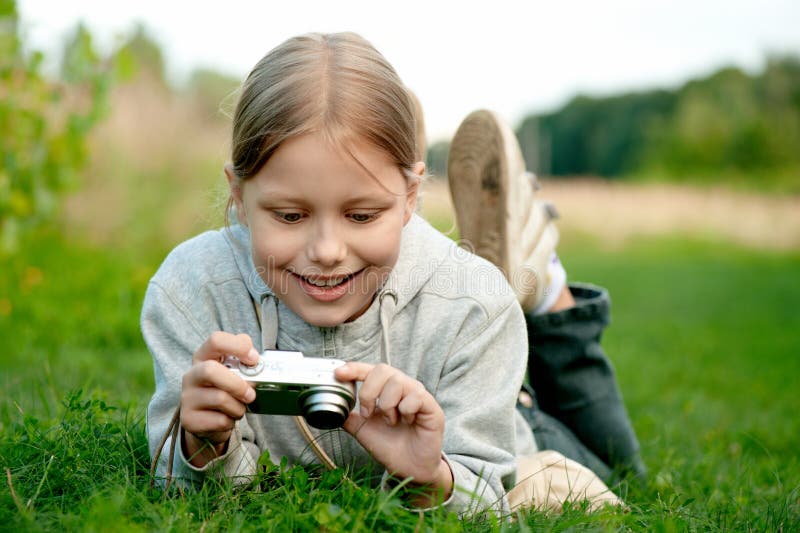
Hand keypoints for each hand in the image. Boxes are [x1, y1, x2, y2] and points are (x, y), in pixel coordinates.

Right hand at [180, 332, 258, 466]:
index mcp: (203, 357)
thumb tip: (255, 360)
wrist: (209, 422)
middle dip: (237, 384)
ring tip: (238, 409)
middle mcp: (191, 375)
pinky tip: (227, 419)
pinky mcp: (189, 420)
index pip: (216, 340)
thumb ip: (244, 361)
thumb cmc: (225, 391)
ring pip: (219, 399)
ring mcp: (187, 398)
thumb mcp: (233, 372)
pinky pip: (219, 420)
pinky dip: (231, 421)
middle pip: (210, 370)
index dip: (238, 347)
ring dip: (238, 407)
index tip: (253, 359)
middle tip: (250, 394)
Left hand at [334, 363, 452, 502]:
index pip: (369, 370)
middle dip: (369, 392)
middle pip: (382, 370)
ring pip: (397, 382)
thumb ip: (349, 416)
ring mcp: (417, 394)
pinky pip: (415, 397)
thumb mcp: (362, 430)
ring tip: (391, 422)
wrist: (409, 469)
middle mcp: (402, 387)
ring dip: (387, 406)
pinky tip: (408, 422)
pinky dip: (405, 412)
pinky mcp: (431, 405)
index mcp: (385, 389)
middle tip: (367, 414)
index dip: (354, 369)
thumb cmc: (390, 446)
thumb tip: (333, 407)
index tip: (338, 374)